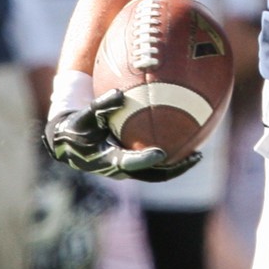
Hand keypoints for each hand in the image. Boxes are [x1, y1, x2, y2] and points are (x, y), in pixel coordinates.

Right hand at [45, 90, 201, 182]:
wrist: (70, 144)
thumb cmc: (77, 126)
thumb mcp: (84, 116)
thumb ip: (101, 106)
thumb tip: (120, 94)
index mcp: (108, 161)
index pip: (129, 163)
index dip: (145, 159)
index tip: (161, 153)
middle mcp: (121, 171)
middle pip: (152, 175)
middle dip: (175, 168)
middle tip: (194, 157)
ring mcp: (128, 171)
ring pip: (157, 173)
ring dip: (177, 166)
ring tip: (197, 154)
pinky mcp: (132, 166)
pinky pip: (155, 165)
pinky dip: (171, 157)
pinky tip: (187, 142)